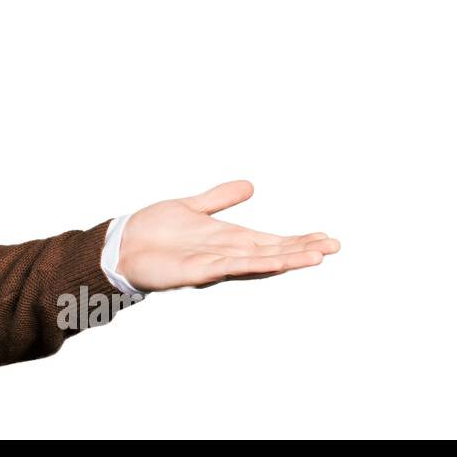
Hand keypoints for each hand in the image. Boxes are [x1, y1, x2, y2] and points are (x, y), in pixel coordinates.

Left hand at [115, 179, 339, 292]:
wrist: (122, 245)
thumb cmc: (154, 230)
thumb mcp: (192, 207)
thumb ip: (220, 198)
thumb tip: (250, 185)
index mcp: (228, 240)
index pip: (271, 241)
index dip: (298, 241)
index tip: (327, 239)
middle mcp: (226, 253)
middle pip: (271, 253)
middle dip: (302, 251)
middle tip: (335, 247)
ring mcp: (213, 264)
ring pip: (257, 262)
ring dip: (285, 260)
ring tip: (315, 256)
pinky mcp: (195, 271)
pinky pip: (228, 268)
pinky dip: (250, 265)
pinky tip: (271, 263)